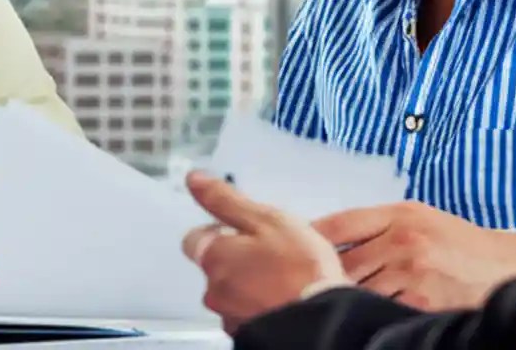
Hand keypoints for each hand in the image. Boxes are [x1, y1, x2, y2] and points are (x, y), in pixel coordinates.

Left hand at [181, 172, 350, 334]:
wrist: (321, 322)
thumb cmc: (298, 270)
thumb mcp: (266, 219)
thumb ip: (225, 200)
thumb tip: (194, 180)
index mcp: (214, 257)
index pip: (195, 238)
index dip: (219, 229)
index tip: (244, 228)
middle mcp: (214, 290)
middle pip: (216, 266)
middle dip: (238, 257)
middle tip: (273, 251)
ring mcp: (231, 316)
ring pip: (233, 291)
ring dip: (251, 282)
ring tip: (286, 277)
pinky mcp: (249, 334)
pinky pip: (249, 312)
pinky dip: (263, 304)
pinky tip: (287, 298)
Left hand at [313, 201, 515, 310]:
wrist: (505, 267)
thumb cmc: (457, 242)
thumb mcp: (418, 218)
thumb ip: (376, 225)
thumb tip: (325, 234)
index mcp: (398, 215)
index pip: (339, 224)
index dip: (309, 236)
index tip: (289, 246)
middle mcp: (402, 241)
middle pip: (340, 259)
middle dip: (317, 272)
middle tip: (295, 281)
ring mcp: (411, 273)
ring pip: (355, 287)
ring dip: (337, 294)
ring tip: (318, 298)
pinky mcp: (420, 303)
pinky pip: (379, 308)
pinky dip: (364, 312)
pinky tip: (354, 312)